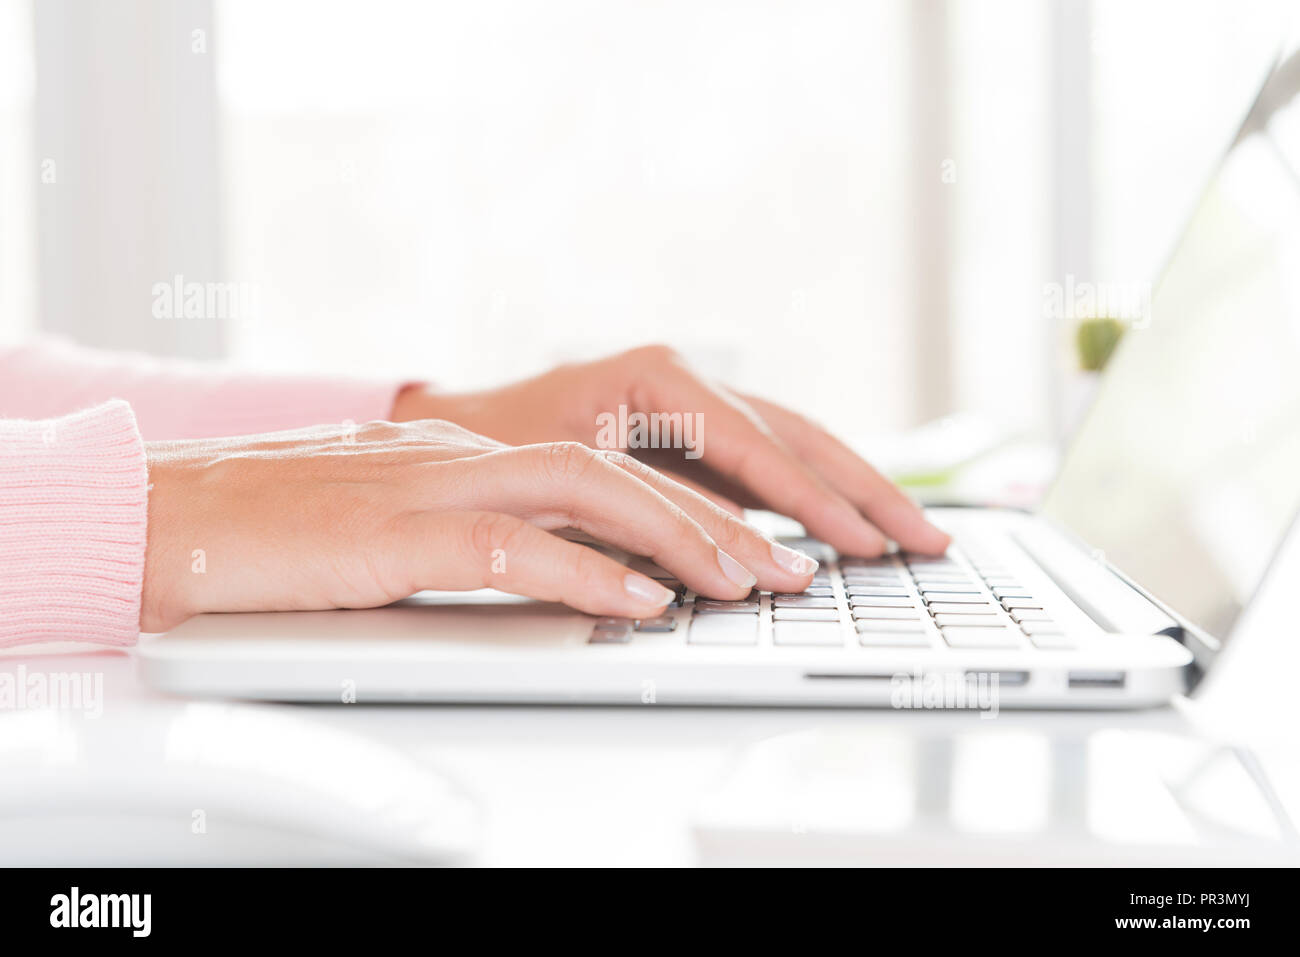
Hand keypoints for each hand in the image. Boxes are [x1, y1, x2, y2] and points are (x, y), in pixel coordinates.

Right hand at [141, 419, 818, 631]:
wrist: (165, 513)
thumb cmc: (279, 530)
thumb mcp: (400, 522)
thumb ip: (482, 533)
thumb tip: (573, 573)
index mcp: (474, 452)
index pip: (613, 465)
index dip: (698, 506)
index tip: (762, 547)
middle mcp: (468, 454)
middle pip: (625, 470)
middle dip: (718, 521)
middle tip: (787, 570)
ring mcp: (433, 483)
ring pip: (588, 491)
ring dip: (677, 539)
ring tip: (744, 584)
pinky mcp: (394, 528)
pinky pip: (511, 543)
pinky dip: (584, 570)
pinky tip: (639, 599)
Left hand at [391, 344, 949, 556]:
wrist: (453, 430)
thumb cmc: (494, 449)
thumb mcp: (563, 477)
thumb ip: (648, 513)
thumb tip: (731, 562)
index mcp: (657, 378)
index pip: (757, 447)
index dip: (815, 504)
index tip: (865, 545)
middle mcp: (685, 380)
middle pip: (798, 436)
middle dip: (865, 491)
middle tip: (927, 538)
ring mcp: (694, 400)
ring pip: (795, 444)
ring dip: (854, 490)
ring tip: (912, 532)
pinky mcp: (692, 429)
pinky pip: (768, 459)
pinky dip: (812, 494)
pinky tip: (851, 526)